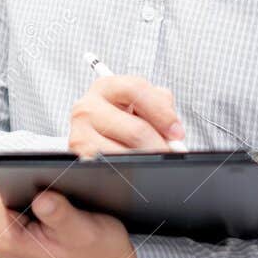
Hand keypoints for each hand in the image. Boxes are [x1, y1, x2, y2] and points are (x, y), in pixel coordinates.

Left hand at [0, 169, 138, 257]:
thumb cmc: (97, 252)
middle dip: (18, 176)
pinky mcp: (6, 230)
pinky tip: (48, 196)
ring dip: (23, 183)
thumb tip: (41, 197)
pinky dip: (26, 191)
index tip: (33, 165)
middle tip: (49, 181)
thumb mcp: (83, 231)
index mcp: (6, 240)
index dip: (11, 167)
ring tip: (51, 190)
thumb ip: (59, 214)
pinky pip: (6, 197)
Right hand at [68, 75, 185, 157]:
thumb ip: (161, 106)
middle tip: (170, 155)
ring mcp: (80, 133)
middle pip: (137, 130)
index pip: (136, 90)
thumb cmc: (124, 117)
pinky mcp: (80, 157)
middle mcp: (88, 107)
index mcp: (107, 87)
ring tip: (150, 159)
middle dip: (160, 146)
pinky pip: (114, 168)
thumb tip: (175, 134)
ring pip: (127, 153)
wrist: (95, 136)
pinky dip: (128, 170)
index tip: (177, 132)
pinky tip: (132, 166)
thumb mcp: (141, 103)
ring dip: (145, 161)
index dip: (162, 112)